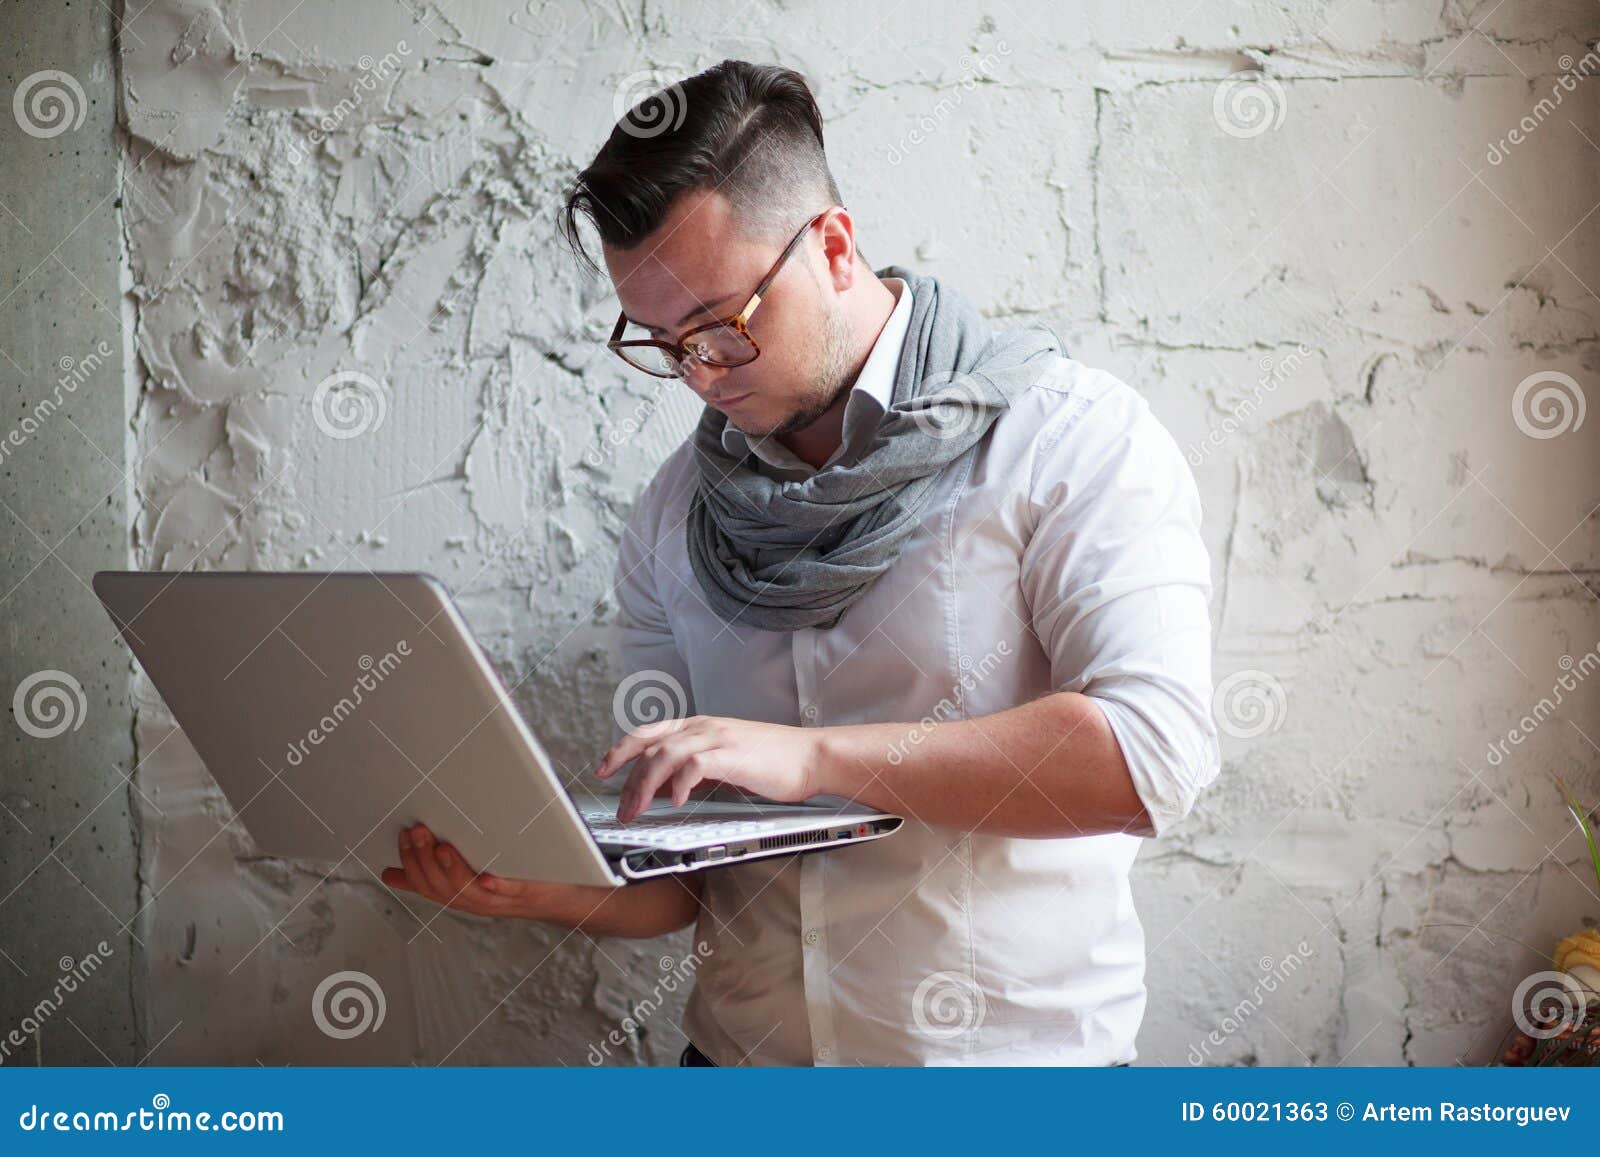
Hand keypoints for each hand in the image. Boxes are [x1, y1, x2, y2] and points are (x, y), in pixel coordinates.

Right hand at [381, 821, 568, 918]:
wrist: (558, 897)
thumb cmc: (515, 881)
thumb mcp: (469, 875)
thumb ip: (435, 872)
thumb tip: (393, 873)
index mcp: (458, 895)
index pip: (424, 884)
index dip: (409, 863)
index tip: (403, 837)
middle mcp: (474, 901)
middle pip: (439, 887)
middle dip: (423, 860)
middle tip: (417, 832)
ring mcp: (497, 900)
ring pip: (465, 891)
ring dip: (451, 869)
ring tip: (441, 846)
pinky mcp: (522, 894)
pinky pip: (506, 893)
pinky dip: (493, 887)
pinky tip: (485, 878)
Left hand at [595, 715, 823, 821]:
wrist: (812, 757)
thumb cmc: (775, 762)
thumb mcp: (726, 763)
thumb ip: (697, 770)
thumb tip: (667, 789)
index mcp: (701, 726)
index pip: (649, 732)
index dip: (620, 750)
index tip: (602, 770)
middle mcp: (704, 726)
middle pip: (650, 746)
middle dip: (626, 777)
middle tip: (619, 806)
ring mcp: (717, 738)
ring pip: (664, 754)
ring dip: (644, 785)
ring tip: (636, 810)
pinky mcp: (732, 754)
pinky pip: (694, 764)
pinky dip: (678, 783)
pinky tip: (675, 802)